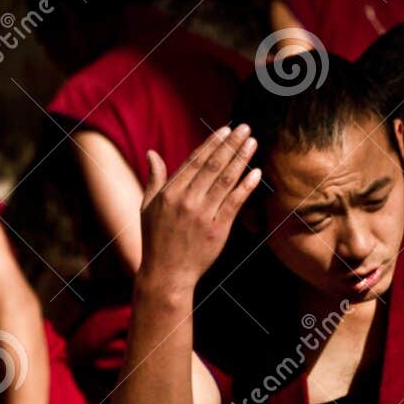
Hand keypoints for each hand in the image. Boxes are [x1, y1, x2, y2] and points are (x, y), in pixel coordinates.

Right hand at [138, 126, 260, 291]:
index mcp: (170, 192)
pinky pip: (235, 203)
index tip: (225, 130)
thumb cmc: (156, 240)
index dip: (212, 143)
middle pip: (213, 166)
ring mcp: (203, 215)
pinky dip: (246, 186)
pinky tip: (256, 172)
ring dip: (241, 159)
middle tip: (245, 128)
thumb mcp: (148, 207)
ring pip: (226, 180)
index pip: (195, 161)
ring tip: (252, 142)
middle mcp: (187, 200)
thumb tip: (152, 153)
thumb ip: (154, 179)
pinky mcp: (218, 230)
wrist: (167, 274)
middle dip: (231, 144)